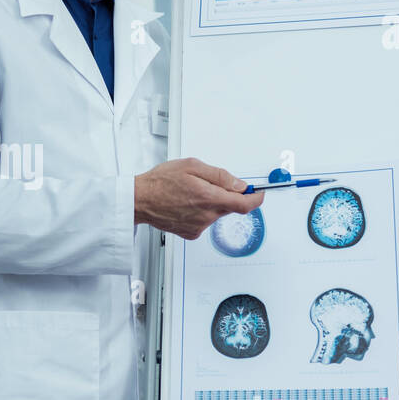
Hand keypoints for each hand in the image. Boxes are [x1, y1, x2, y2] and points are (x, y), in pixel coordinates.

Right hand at [134, 158, 262, 239]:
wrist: (140, 200)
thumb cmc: (160, 181)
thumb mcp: (192, 166)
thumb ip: (219, 176)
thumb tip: (240, 185)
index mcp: (209, 197)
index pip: (244, 204)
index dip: (256, 199)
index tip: (258, 193)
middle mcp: (206, 215)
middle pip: (230, 207)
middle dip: (227, 196)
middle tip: (210, 185)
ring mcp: (199, 226)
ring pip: (217, 214)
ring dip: (211, 204)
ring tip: (190, 194)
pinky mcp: (191, 233)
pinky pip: (205, 222)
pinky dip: (201, 213)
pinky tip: (186, 205)